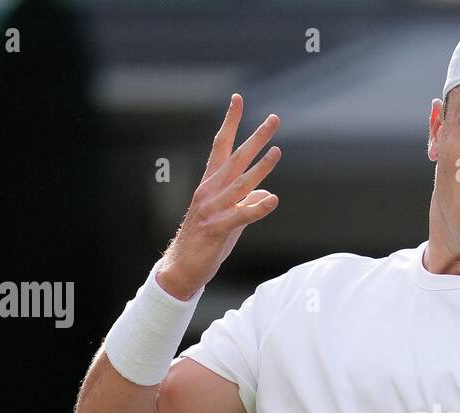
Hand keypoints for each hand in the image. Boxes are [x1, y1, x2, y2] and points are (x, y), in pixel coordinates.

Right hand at [156, 94, 281, 299]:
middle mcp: (210, 191)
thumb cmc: (206, 241)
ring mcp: (213, 209)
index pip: (221, 146)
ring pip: (241, 183)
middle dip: (255, 137)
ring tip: (277, 151)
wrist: (182, 267)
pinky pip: (241, 215)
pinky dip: (257, 208)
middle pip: (235, 158)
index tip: (238, 99)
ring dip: (260, 167)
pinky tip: (273, 200)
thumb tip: (267, 193)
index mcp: (211, 184)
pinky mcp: (218, 229)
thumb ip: (246, 202)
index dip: (231, 122)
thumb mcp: (230, 218)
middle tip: (273, 119)